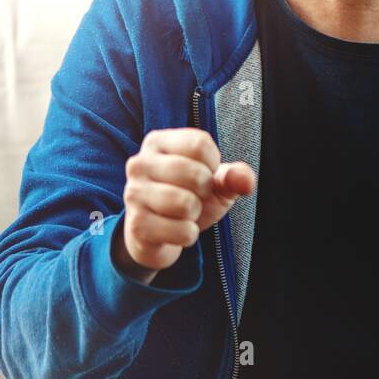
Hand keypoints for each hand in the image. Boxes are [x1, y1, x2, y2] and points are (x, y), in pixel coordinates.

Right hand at [117, 128, 255, 279]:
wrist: (156, 235)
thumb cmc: (186, 198)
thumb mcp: (214, 182)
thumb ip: (233, 176)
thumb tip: (245, 180)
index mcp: (158, 142)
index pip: (200, 144)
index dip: (213, 164)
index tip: (205, 175)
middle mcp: (140, 163)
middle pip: (195, 173)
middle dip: (205, 191)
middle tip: (196, 197)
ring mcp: (134, 193)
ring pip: (185, 203)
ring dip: (196, 214)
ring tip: (185, 213)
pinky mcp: (136, 224)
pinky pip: (181, 231)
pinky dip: (189, 235)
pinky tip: (176, 230)